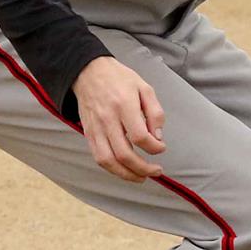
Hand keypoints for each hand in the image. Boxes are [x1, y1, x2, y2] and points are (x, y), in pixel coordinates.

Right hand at [71, 56, 166, 181]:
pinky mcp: (88, 134)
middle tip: (156, 171)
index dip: (154, 148)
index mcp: (124, 105)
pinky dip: (113, 169)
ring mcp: (96, 128)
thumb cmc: (119, 79)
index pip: (140, 136)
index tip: (162, 148)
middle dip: (143, 169)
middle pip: (124, 154)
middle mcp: (108, 119)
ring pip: (108, 161)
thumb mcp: (144, 87)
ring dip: (127, 175)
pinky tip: (125, 170)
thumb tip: (158, 137)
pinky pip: (99, 157)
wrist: (88, 72)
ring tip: (141, 177)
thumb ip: (154, 112)